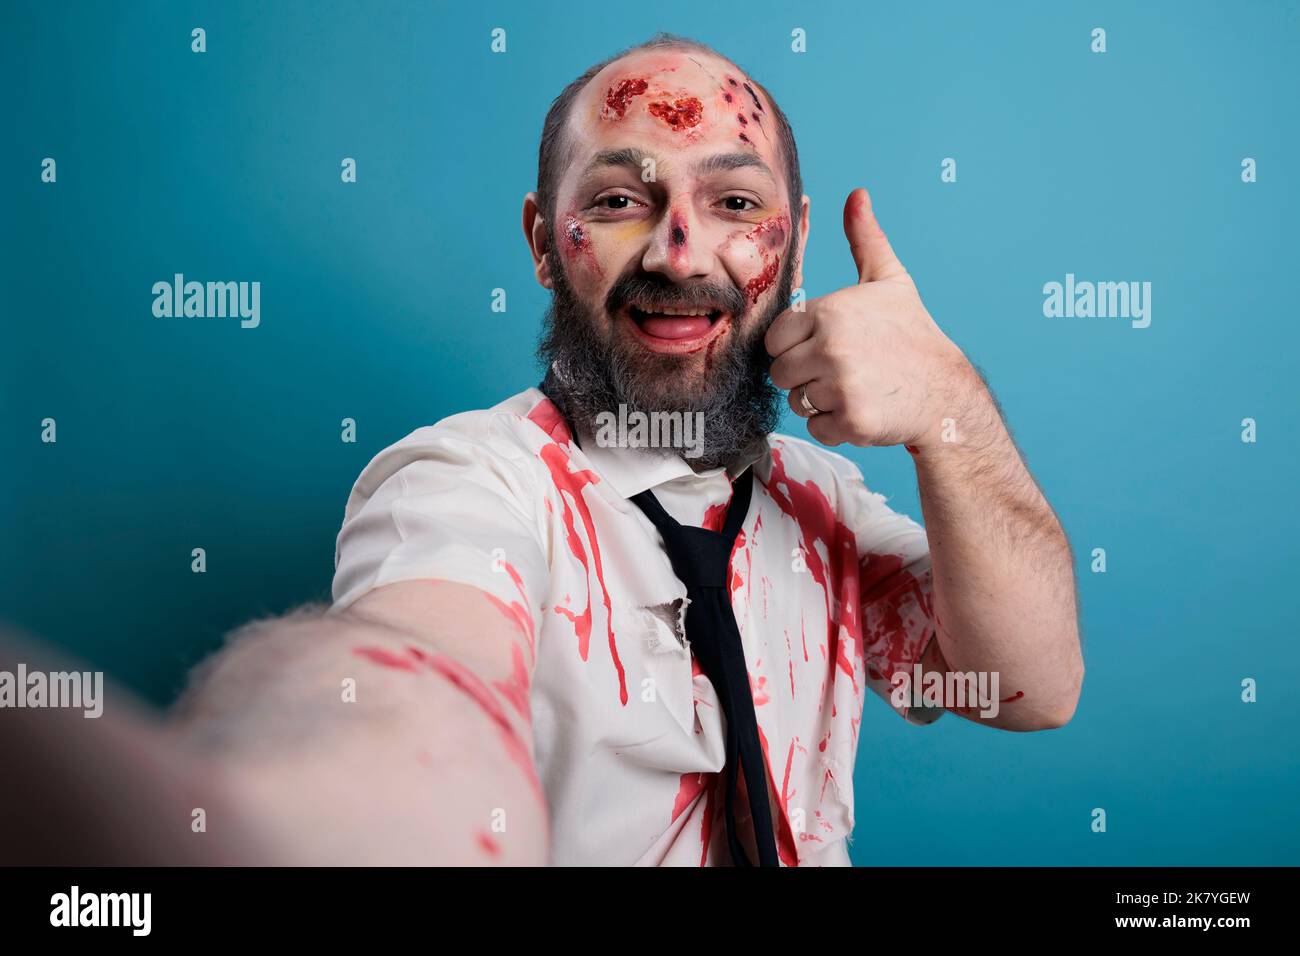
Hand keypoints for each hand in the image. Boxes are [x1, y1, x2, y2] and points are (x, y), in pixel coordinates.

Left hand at [765, 187, 986, 450]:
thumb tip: (856, 194)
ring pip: (795, 402)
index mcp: (830, 312)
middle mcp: (831, 348)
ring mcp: (840, 387)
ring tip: (855, 388)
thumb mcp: (889, 281)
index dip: (796, 344)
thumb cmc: (911, 334)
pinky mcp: (850, 421)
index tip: (826, 345)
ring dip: (819, 401)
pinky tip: (862, 408)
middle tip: (843, 371)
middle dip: (804, 375)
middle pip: (780, 372)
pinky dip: (835, 426)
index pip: (776, 338)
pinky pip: (815, 428)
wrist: (945, 391)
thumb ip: (865, 239)